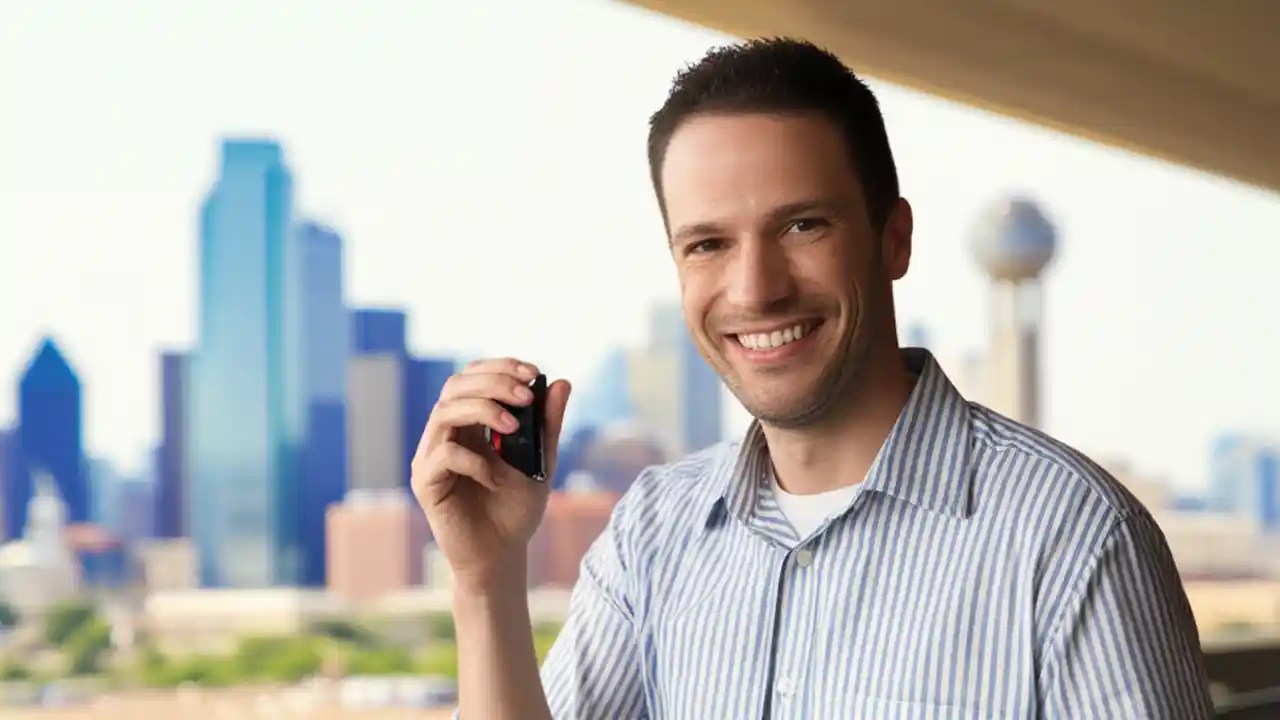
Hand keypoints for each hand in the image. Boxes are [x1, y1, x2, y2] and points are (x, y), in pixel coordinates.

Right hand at [410, 357, 571, 592]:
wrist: (502, 555)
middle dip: (493, 382)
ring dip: (483, 410)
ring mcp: (431, 457)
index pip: (473, 377)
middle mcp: (445, 434)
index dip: (499, 367)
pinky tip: (495, 478)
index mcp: (469, 424)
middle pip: (455, 385)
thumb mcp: (542, 460)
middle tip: (525, 395)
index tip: (532, 372)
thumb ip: (548, 424)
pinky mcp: (426, 483)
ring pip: (445, 411)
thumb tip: (562, 382)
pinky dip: (475, 459)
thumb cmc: (516, 509)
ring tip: (513, 428)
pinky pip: (444, 454)